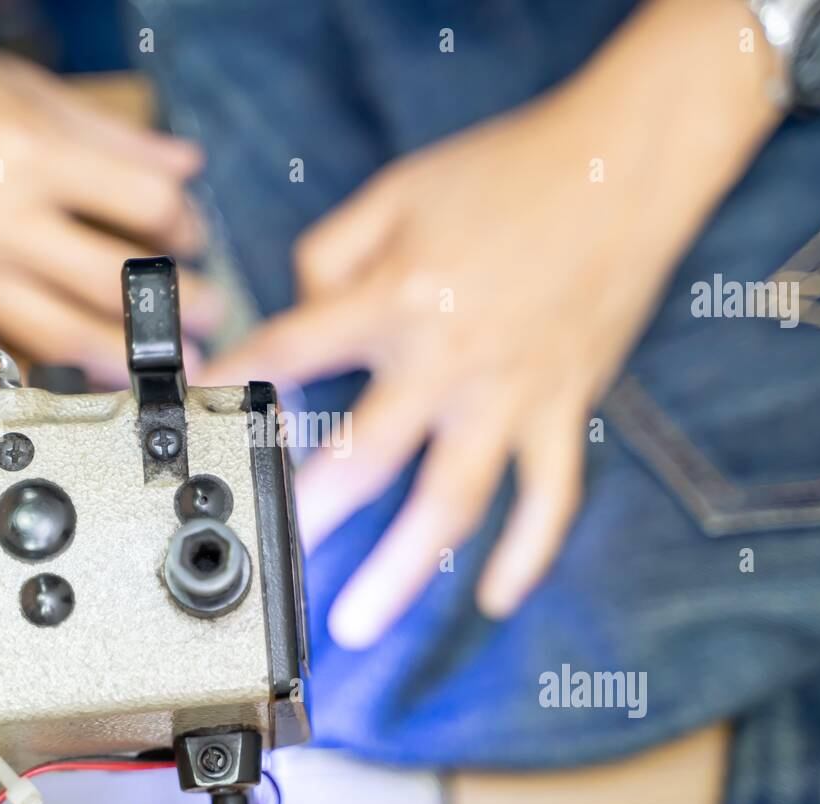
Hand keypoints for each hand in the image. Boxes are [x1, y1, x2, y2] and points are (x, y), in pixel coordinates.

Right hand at [0, 0, 222, 381]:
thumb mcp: (19, 84)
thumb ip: (110, 133)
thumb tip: (182, 163)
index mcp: (32, 152)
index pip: (150, 205)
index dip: (185, 224)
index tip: (186, 234)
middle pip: (119, 284)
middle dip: (177, 309)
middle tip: (202, 320)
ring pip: (62, 338)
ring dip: (121, 360)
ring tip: (151, 365)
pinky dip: (20, 381)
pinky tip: (52, 381)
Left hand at [205, 0, 779, 646]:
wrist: (624, 164)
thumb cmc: (506, 171)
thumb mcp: (396, 189)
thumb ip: (330, 253)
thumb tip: (301, 312)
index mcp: (398, 297)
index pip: (293, 351)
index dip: (233, 385)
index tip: (195, 422)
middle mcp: (450, 358)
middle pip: (367, 454)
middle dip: (308, 511)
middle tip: (267, 558)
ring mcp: (512, 395)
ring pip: (454, 501)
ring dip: (404, 569)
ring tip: (359, 624)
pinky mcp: (566, 408)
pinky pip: (552, 498)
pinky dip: (528, 552)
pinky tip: (496, 594)